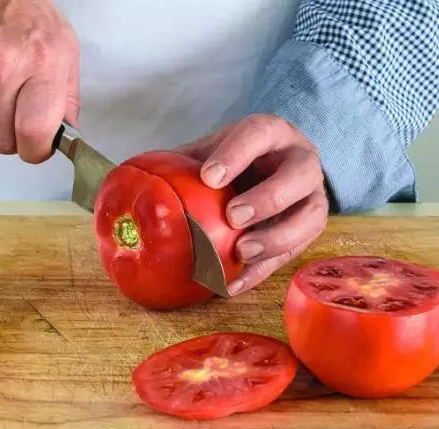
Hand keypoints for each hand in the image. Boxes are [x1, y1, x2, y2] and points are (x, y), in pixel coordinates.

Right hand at [0, 0, 79, 162]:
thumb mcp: (65, 51)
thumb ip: (67, 100)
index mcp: (40, 66)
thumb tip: (62, 138)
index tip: (37, 147)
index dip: (36, 151)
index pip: (33, 133)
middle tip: (15, 117)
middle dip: (11, 138)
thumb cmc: (28, 18)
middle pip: (0, 141)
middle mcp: (0, 69)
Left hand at [176, 114, 329, 295]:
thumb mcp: (206, 154)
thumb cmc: (229, 164)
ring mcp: (312, 197)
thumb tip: (126, 179)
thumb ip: (177, 163)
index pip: (260, 133)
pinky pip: (293, 254)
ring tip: (241, 253)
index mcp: (273, 134)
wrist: (265, 175)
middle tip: (233, 217)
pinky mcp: (307, 232)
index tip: (208, 177)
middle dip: (268, 197)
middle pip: (300, 174)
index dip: (237, 154)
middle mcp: (301, 161)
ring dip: (276, 238)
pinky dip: (261, 272)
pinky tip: (232, 285)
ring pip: (310, 217)